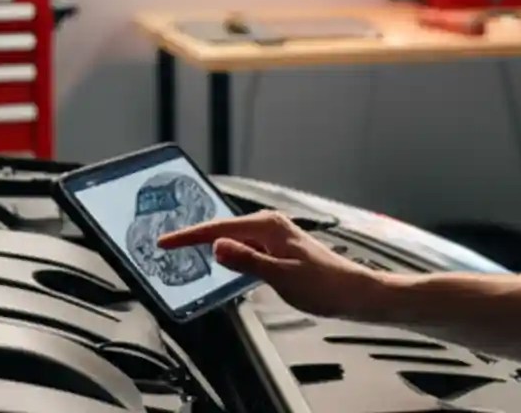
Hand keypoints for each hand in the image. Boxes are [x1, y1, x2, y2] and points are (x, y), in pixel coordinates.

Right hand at [158, 210, 382, 318]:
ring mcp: (275, 237)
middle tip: (165, 244)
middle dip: (194, 236)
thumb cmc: (325, 285)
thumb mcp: (280, 276)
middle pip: (222, 229)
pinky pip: (245, 247)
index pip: (218, 230)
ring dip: (210, 245)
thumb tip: (216, 246)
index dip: (188, 237)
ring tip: (183, 251)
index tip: (165, 242)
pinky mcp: (279, 249)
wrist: (355, 293)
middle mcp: (270, 226)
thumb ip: (246, 261)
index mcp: (268, 227)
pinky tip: (220, 261)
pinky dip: (228, 254)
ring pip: (233, 239)